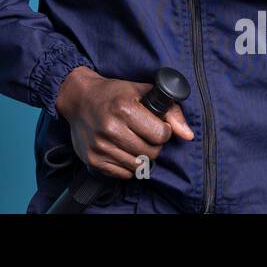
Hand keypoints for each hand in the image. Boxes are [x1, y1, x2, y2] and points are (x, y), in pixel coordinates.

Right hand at [54, 67, 194, 179]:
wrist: (78, 98)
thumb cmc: (114, 94)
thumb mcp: (142, 92)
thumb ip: (170, 111)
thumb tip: (188, 135)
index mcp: (124, 108)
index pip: (161, 135)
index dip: (163, 131)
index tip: (155, 124)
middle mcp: (110, 128)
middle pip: (151, 153)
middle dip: (153, 145)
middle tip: (144, 134)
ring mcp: (100, 145)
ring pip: (138, 165)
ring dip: (140, 156)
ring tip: (132, 141)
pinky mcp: (92, 159)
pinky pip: (123, 174)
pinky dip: (127, 165)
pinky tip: (121, 149)